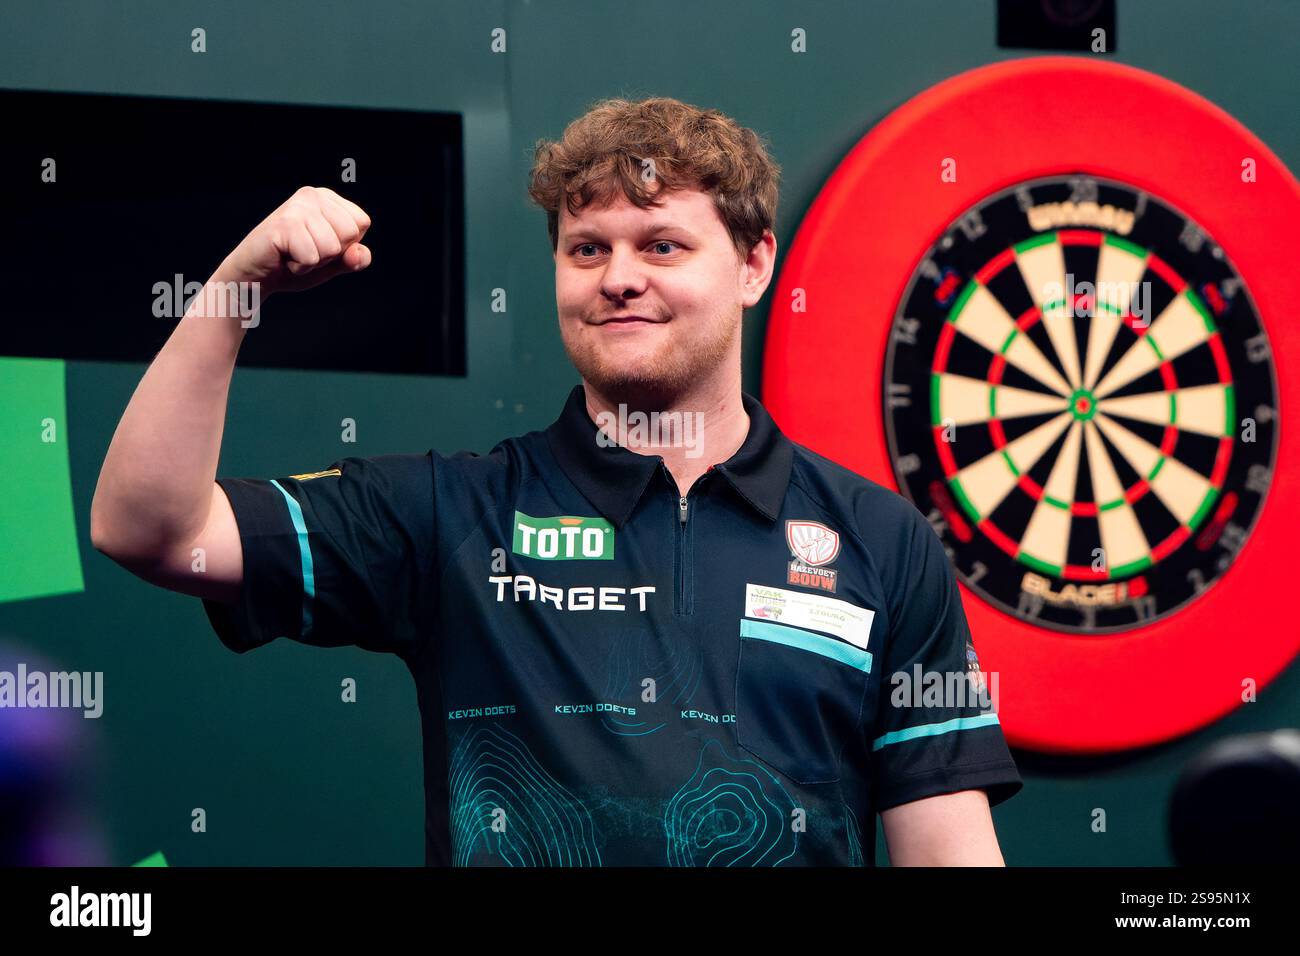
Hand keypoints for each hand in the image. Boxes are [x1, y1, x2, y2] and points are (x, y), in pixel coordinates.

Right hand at [220, 186, 371, 295]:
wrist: (255, 276)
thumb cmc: (294, 265)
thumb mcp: (333, 263)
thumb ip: (354, 258)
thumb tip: (359, 254)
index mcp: (327, 198)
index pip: (362, 222)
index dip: (345, 244)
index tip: (319, 245)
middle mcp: (312, 195)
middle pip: (349, 234)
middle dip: (330, 254)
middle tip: (304, 250)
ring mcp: (297, 207)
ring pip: (332, 248)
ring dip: (314, 262)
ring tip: (293, 253)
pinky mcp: (284, 224)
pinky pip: (312, 258)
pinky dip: (300, 267)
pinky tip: (284, 257)